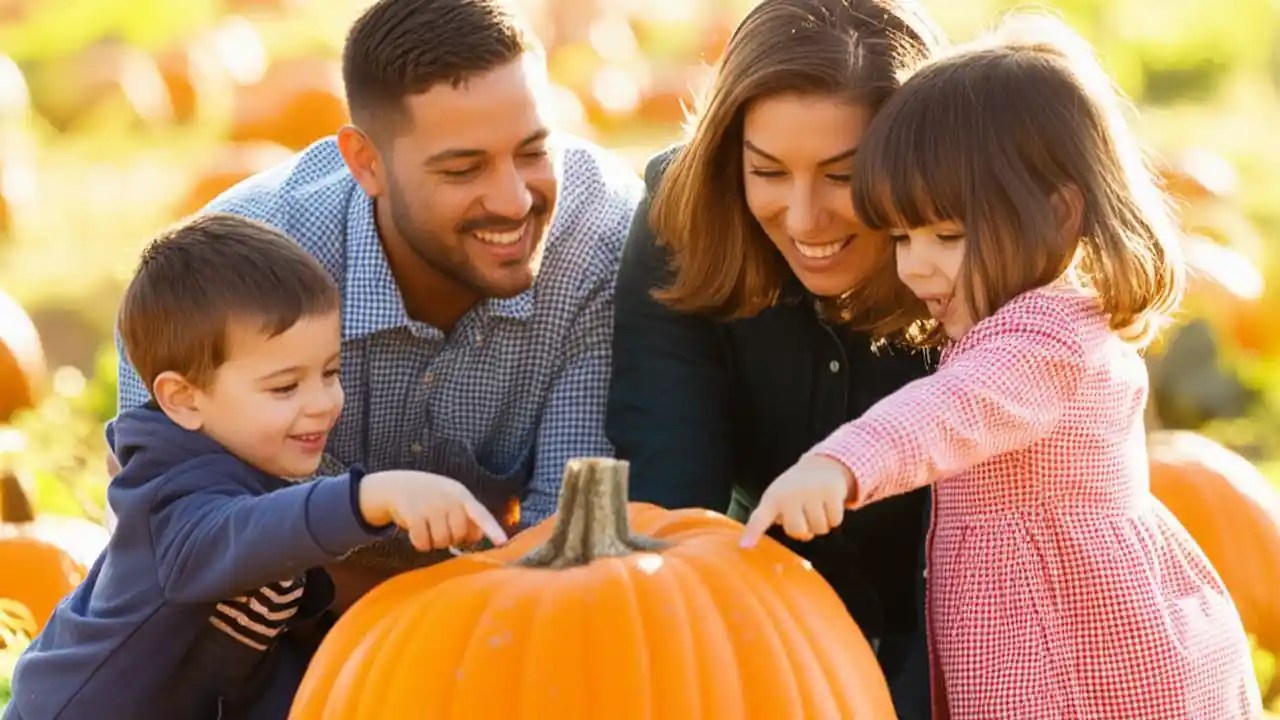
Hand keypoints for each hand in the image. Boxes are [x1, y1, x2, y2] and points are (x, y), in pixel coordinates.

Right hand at [358, 471, 508, 550]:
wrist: (395, 486)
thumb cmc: (429, 497)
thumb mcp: (450, 499)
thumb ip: (467, 516)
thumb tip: (478, 537)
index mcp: (461, 495)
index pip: (480, 514)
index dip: (492, 529)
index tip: (503, 542)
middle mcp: (448, 499)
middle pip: (459, 534)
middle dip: (450, 537)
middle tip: (440, 528)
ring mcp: (431, 506)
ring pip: (441, 541)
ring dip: (434, 542)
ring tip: (427, 527)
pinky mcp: (414, 515)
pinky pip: (423, 543)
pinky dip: (419, 543)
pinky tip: (415, 531)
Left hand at [740, 455, 852, 547]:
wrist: (820, 465)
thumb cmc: (795, 490)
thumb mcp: (778, 498)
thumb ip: (772, 518)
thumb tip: (757, 542)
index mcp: (772, 499)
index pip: (760, 518)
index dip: (753, 533)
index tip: (745, 546)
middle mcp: (790, 495)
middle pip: (798, 531)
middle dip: (805, 530)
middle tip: (805, 516)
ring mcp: (811, 492)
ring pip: (820, 528)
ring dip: (821, 524)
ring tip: (816, 507)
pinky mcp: (831, 491)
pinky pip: (835, 521)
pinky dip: (834, 517)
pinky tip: (828, 504)